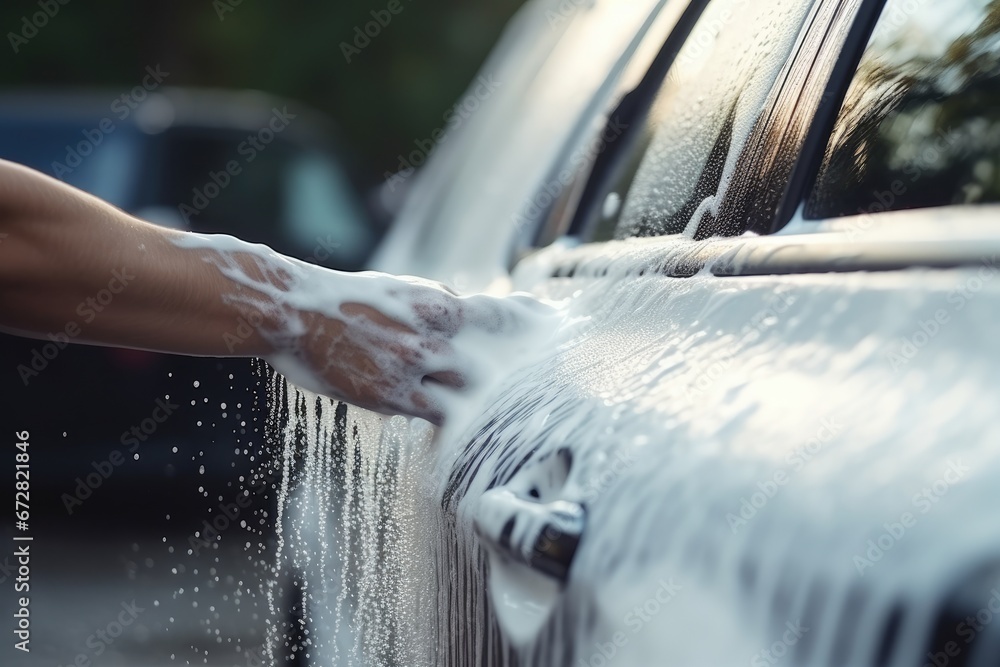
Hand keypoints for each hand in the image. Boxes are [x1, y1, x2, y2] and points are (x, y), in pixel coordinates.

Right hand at [267, 271, 549, 423]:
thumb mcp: (399, 287)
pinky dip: (450, 420)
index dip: (523, 327)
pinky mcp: (390, 397)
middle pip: (484, 364)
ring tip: (504, 417)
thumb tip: (469, 311)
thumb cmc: (347, 297)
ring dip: (480, 403)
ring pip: (462, 394)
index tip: (547, 331)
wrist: (295, 314)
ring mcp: (410, 369)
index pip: (494, 319)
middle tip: (532, 390)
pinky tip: (467, 430)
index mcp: (435, 305)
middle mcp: (429, 338)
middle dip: (505, 377)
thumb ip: (438, 301)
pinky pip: (432, 415)